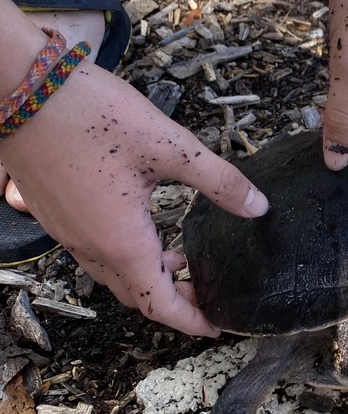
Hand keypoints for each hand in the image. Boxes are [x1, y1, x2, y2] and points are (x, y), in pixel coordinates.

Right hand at [0, 64, 267, 335]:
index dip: (190, 321)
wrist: (19, 87)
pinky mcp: (54, 212)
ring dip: (148, 277)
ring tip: (181, 262)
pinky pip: (92, 252)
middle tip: (206, 291)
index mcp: (121, 242)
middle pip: (136, 296)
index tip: (215, 326)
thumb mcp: (169, 146)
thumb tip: (257, 207)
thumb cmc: (91, 114)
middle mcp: (90, 246)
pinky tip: (141, 228)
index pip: (159, 305)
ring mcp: (66, 231)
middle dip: (174, 301)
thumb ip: (218, 181)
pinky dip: (123, 256)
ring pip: (112, 275)